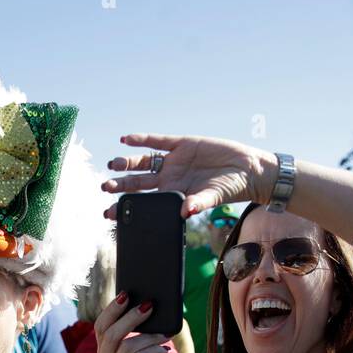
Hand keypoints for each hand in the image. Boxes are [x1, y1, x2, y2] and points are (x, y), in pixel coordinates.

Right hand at [95, 293, 174, 352]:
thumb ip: (137, 333)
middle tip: (149, 306)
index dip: (111, 309)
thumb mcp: (142, 349)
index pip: (100, 327)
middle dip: (131, 317)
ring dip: (149, 336)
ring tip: (164, 335)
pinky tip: (164, 349)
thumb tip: (146, 305)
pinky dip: (154, 350)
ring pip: (127, 346)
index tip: (126, 294)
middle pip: (111, 334)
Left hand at [102, 135, 275, 217]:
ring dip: (127, 162)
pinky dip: (142, 139)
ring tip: (113, 164)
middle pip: (139, 182)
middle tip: (105, 187)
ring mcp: (174, 160)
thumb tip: (186, 212)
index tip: (109, 213)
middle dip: (121, 185)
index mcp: (174, 194)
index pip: (145, 202)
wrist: (247, 169)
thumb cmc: (231, 189)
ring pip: (144, 161)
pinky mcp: (182, 143)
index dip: (127, 207)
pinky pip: (158, 141)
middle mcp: (170, 178)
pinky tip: (126, 139)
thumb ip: (198, 203)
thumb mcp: (213, 198)